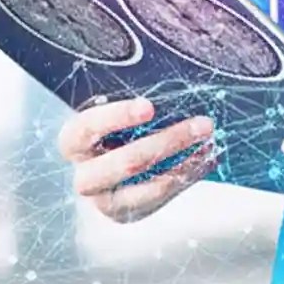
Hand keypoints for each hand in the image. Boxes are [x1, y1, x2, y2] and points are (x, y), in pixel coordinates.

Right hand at [56, 97, 216, 223]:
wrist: (111, 154)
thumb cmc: (116, 122)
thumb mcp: (116, 107)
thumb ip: (134, 99)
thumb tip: (176, 71)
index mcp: (74, 141)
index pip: (87, 128)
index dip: (116, 117)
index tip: (149, 107)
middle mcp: (85, 174)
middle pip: (124, 163)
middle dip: (168, 143)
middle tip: (203, 124)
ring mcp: (104, 199)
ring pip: (146, 187)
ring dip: (185, 163)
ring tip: (210, 141)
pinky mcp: (126, 213)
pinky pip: (160, 198)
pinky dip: (187, 176)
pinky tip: (206, 158)